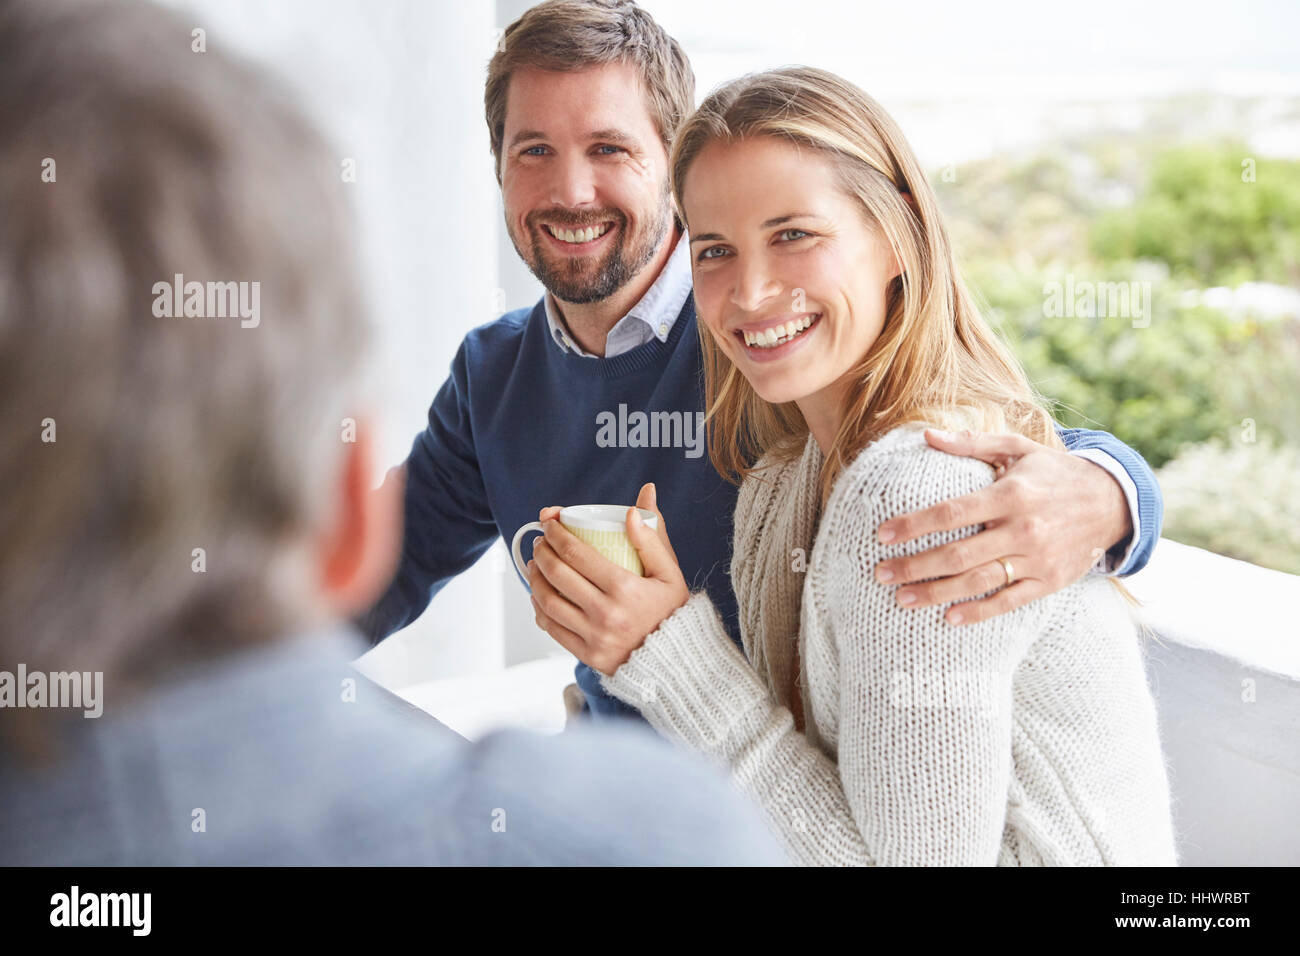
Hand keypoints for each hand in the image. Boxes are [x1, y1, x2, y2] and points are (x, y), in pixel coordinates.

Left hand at [528, 482, 688, 674]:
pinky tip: (539, 595)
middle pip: (558, 574)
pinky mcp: (587, 655)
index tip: (549, 524)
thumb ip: (652, 539)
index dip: (556, 534)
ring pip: (548, 602)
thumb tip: (632, 509)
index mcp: (625, 588)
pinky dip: (539, 608)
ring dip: (535, 578)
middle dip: (541, 552)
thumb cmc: (672, 612)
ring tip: (535, 564)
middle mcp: (606, 614)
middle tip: (540, 541)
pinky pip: (552, 628)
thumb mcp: (670, 573)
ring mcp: (594, 637)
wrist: (676, 662)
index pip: (577, 554)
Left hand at [873, 429, 1130, 625]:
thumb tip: (926, 436)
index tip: (882, 534)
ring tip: (902, 599)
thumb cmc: (1054, 472)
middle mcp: (1023, 529)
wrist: (1113, 502)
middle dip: (915, 565)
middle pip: (958, 553)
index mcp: (1010, 494)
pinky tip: (949, 618)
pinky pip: (1009, 601)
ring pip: (978, 581)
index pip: (952, 512)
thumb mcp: (1018, 448)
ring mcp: (1037, 559)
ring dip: (936, 593)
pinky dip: (979, 612)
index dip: (914, 524)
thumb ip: (971, 443)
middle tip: (881, 573)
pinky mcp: (1049, 582)